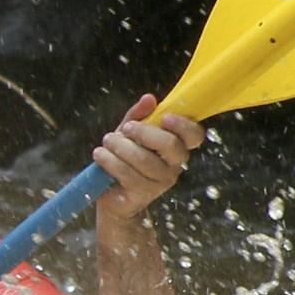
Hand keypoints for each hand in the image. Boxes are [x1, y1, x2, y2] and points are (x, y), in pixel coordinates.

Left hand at [93, 95, 205, 225]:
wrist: (115, 196)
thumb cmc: (125, 158)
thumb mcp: (130, 133)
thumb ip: (139, 116)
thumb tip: (149, 98)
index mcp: (177, 145)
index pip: (194, 135)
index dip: (183, 125)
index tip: (164, 117)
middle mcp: (175, 164)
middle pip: (170, 145)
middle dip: (144, 132)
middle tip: (125, 128)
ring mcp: (162, 180)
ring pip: (145, 160)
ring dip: (121, 146)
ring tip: (106, 141)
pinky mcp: (145, 193)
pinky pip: (129, 175)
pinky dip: (111, 161)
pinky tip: (100, 154)